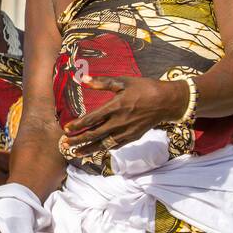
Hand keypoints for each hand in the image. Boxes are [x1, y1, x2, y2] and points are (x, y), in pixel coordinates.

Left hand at [61, 75, 187, 156]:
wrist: (167, 102)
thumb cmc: (144, 88)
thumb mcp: (123, 82)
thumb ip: (102, 83)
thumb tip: (84, 79)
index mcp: (115, 107)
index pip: (91, 119)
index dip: (77, 125)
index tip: (66, 129)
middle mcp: (119, 122)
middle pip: (94, 134)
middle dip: (78, 140)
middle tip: (65, 144)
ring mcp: (126, 132)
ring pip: (104, 144)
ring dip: (89, 149)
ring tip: (76, 153)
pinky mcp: (133, 137)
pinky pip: (115, 145)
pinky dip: (104, 149)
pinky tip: (95, 150)